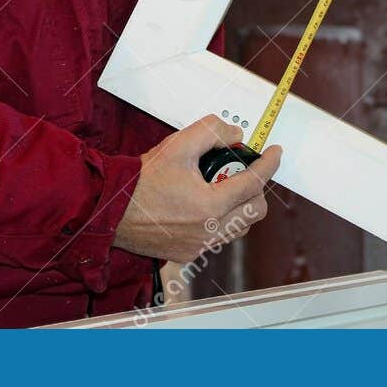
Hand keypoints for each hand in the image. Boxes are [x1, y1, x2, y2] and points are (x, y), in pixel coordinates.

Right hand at [113, 114, 281, 262]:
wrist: (111, 211)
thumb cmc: (141, 181)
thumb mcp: (178, 145)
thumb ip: (212, 132)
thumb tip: (236, 135)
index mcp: (210, 207)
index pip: (254, 183)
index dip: (269, 164)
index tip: (275, 152)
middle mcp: (209, 233)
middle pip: (255, 211)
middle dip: (257, 187)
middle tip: (245, 169)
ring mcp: (199, 247)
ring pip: (240, 227)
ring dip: (241, 205)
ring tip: (225, 185)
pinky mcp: (188, 254)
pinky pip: (220, 238)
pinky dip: (223, 220)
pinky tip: (208, 203)